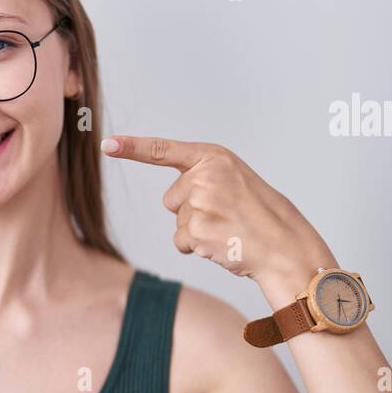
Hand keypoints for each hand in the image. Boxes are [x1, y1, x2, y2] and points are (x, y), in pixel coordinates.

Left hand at [101, 136, 334, 293]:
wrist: (285, 244)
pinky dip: (198, 248)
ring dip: (196, 231)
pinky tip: (223, 243)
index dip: (132, 148)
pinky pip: (181, 242)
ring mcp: (200, 202)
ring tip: (228, 229)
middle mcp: (204, 175)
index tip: (106, 144)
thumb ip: (203, 178)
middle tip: (227, 216)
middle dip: (191, 211)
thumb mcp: (234, 180)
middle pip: (171, 199)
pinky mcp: (197, 230)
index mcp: (214, 157)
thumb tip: (173, 200)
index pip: (163, 150)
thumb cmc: (260, 214)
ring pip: (177, 222)